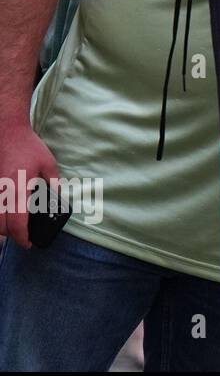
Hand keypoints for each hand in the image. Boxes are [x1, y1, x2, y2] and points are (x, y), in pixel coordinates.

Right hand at [0, 123, 58, 248]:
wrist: (7, 132)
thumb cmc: (29, 146)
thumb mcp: (49, 164)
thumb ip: (54, 183)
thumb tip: (59, 198)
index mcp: (18, 189)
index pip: (16, 222)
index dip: (22, 237)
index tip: (29, 244)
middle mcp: (2, 192)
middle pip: (0, 225)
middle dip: (10, 235)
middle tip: (24, 237)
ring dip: (1, 226)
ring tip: (15, 227)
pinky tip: (7, 213)